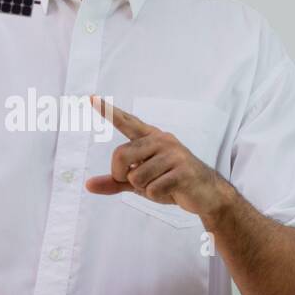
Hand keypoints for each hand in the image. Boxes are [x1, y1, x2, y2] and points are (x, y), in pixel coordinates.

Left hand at [85, 95, 229, 225]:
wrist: (206, 194)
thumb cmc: (171, 183)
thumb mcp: (140, 182)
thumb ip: (115, 181)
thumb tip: (88, 185)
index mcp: (151, 138)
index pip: (126, 122)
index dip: (108, 111)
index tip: (90, 98)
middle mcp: (161, 140)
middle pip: (120, 155)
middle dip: (121, 175)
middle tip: (137, 182)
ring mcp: (173, 154)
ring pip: (136, 177)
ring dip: (144, 189)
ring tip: (162, 184)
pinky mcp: (182, 171)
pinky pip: (152, 189)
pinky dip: (157, 196)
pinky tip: (171, 190)